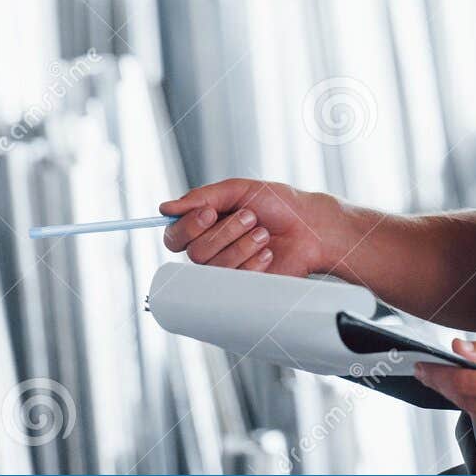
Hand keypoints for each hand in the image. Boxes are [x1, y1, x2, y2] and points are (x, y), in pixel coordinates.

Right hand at [160, 179, 342, 277]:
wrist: (311, 227)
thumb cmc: (278, 205)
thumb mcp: (239, 190)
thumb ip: (201, 197)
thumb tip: (165, 208)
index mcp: (205, 225)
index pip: (173, 235)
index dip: (187, 226)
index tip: (210, 213)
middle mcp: (211, 249)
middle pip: (193, 252)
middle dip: (225, 231)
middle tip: (250, 217)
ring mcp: (226, 270)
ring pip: (213, 266)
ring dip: (241, 244)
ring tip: (263, 233)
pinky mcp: (243, 286)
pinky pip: (234, 279)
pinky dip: (253, 261)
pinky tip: (268, 254)